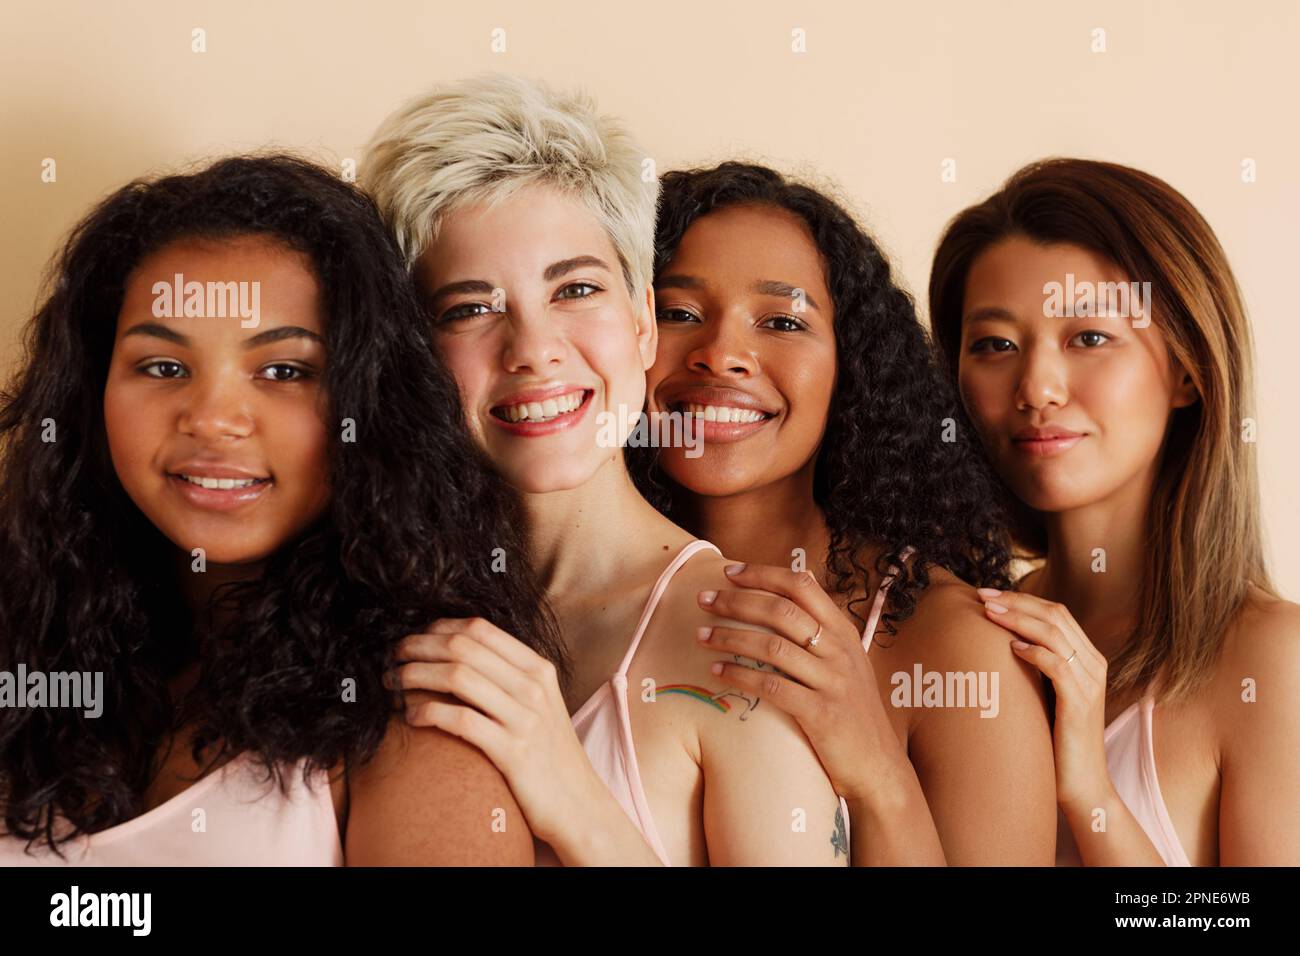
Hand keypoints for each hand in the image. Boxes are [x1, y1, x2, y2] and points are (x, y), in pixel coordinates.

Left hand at [391, 617, 631, 857]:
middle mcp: (533, 686)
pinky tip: (412, 717)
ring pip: (457, 677)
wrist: (576, 803)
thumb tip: (455, 654)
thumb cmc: (548, 753)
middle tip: (392, 657)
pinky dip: (427, 712)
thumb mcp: (539, 704)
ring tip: (393, 683)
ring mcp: (525, 718)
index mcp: (538, 668)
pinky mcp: (513, 751)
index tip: (415, 638)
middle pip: (463, 647)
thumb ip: (508, 677)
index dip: (439, 628)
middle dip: (419, 647)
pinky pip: (460, 720)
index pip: (480, 629)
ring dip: (415, 675)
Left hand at [697, 563, 908, 803]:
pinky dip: (739, 675)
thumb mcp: (847, 661)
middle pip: (781, 610)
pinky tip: (716, 671)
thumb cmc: (853, 710)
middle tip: (703, 599)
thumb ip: (823, 627)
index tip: (729, 572)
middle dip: (736, 601)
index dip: (763, 574)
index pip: (802, 586)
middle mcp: (839, 651)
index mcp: (843, 632)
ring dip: (730, 637)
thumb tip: (799, 581)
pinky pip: (772, 686)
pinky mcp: (821, 714)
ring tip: (701, 636)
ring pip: (772, 646)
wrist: (878, 765)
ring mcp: (832, 681)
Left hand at [977, 588, 1110, 809]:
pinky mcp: (1080, 704)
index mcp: (1086, 658)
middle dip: (1016, 601)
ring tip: (988, 613)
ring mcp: (1089, 683)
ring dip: (1019, 619)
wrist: (1080, 785)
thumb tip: (995, 642)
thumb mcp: (1043, 694)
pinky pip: (1058, 667)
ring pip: (1055, 634)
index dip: (1021, 599)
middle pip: (1055, 615)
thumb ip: (1032, 668)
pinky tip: (1011, 647)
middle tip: (981, 595)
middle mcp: (1093, 665)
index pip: (1056, 613)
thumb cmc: (1054, 739)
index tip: (986, 594)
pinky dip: (1034, 652)